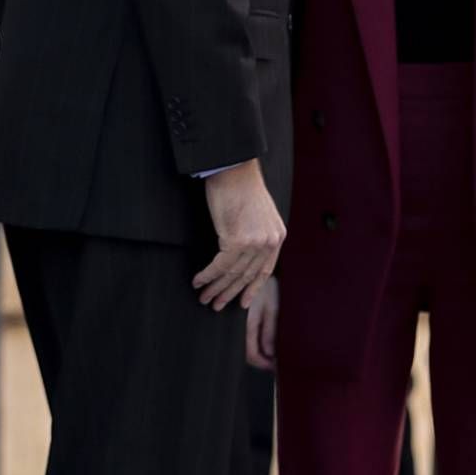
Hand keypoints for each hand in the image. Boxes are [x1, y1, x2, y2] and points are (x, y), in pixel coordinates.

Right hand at [193, 161, 284, 311]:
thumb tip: (243, 252)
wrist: (234, 168)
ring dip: (216, 288)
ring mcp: (254, 242)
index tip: (242, 302)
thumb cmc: (241, 186)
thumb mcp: (259, 213)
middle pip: (247, 275)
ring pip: (232, 273)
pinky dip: (207, 275)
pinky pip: (219, 265)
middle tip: (216, 305)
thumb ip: (257, 233)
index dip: (252, 288)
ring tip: (204, 299)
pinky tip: (198, 281)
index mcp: (277, 236)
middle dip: (229, 293)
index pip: (265, 270)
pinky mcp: (236, 240)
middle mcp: (269, 242)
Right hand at [245, 276, 278, 369]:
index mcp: (247, 325)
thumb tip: (271, 354)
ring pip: (245, 344)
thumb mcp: (272, 307)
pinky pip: (245, 334)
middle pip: (247, 352)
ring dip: (259, 351)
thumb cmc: (266, 284)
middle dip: (262, 360)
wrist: (254, 264)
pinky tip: (266, 339)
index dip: (264, 365)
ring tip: (274, 352)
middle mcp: (238, 326)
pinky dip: (255, 340)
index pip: (252, 355)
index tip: (277, 368)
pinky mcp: (238, 316)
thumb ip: (270, 331)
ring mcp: (237, 321)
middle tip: (277, 362)